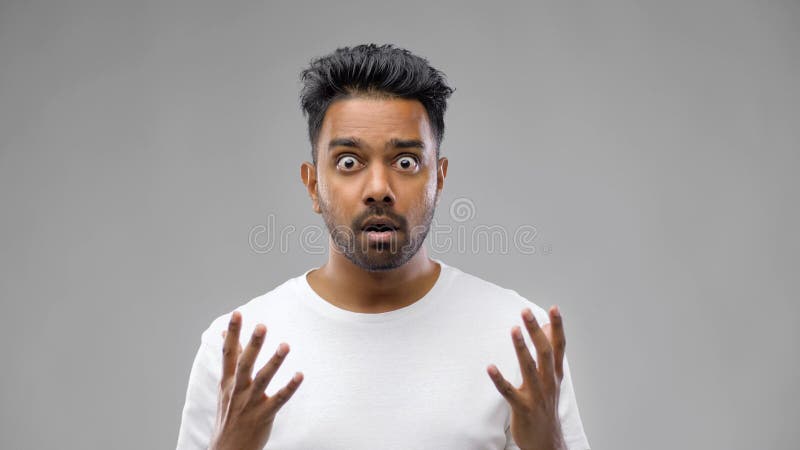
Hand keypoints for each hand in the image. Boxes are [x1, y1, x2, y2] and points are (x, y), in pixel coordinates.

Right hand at [209, 311, 303, 449]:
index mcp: (228, 382)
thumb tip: (224, 334)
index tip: (237, 314)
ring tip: (285, 345)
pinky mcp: (264, 415)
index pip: (228, 353)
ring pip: (263, 379)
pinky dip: (289, 387)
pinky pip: (279, 399)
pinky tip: (300, 375)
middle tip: (262, 325)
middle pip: (244, 363)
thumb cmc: (230, 414)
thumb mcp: (225, 387)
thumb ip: (230, 361)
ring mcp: (250, 403)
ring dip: (274, 362)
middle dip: (253, 344)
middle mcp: (237, 390)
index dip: (232, 333)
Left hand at [487, 306, 566, 449]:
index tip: (554, 308)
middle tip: (526, 311)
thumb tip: (547, 326)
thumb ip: (550, 353)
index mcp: (554, 374)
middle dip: (536, 331)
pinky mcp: (523, 408)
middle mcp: (548, 382)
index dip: (558, 327)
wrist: (547, 442)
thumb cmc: (546, 405)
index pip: (558, 346)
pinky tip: (490, 367)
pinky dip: (499, 379)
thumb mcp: (551, 378)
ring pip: (529, 369)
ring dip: (521, 348)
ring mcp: (536, 395)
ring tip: (514, 330)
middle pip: (544, 352)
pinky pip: (509, 392)